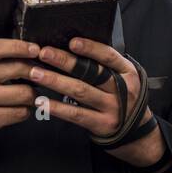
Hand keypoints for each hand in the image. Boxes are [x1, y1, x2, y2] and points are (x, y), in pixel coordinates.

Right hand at [0, 38, 39, 154]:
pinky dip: (25, 112)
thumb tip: (30, 57)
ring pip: (24, 93)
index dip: (20, 46)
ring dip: (33, 97)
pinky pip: (20, 112)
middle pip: (18, 68)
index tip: (36, 49)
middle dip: (36, 73)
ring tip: (28, 98)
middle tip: (40, 78)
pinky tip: (19, 110)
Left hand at [29, 38, 162, 165]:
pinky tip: (41, 101)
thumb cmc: (121, 96)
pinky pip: (75, 114)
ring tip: (36, 74)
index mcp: (127, 72)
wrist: (135, 130)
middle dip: (65, 62)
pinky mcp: (101, 124)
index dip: (91, 48)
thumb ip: (103, 65)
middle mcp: (122, 89)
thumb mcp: (122, 77)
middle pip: (90, 73)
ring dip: (55, 81)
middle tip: (44, 53)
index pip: (109, 56)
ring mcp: (112, 108)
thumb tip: (71, 46)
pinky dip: (56, 107)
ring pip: (80, 92)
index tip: (72, 42)